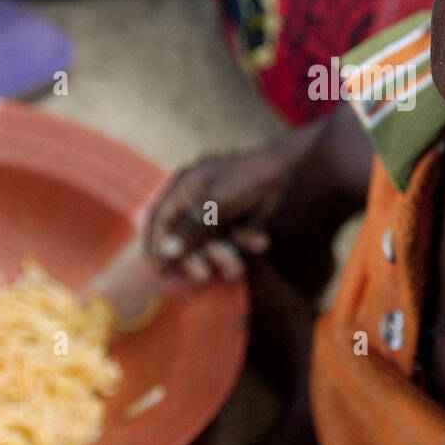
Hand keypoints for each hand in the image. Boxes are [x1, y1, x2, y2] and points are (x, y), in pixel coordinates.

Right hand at [146, 144, 298, 283]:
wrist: (286, 170)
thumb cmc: (248, 178)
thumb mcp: (218, 202)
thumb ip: (192, 227)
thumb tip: (165, 253)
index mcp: (183, 189)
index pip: (159, 222)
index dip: (157, 247)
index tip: (161, 270)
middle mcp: (195, 204)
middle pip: (183, 241)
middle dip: (194, 259)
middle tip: (204, 274)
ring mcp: (215, 215)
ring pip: (209, 247)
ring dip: (223, 257)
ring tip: (238, 266)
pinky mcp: (235, 225)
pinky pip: (232, 243)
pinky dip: (244, 244)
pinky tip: (262, 241)